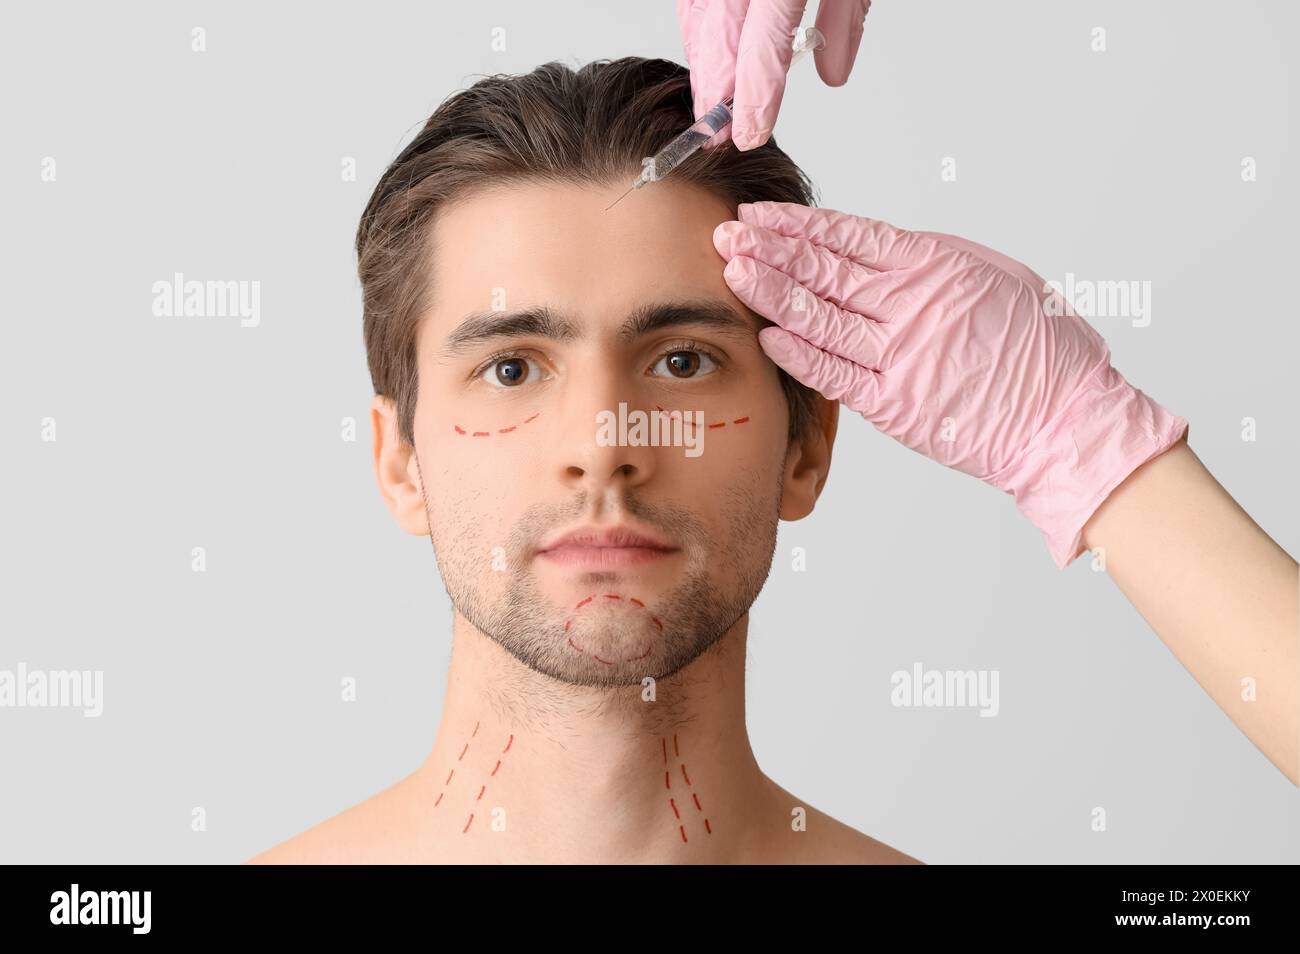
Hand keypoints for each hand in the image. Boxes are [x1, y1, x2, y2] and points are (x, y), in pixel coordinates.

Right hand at [677, 0, 870, 150]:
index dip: (752, 100)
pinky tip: (704, 53)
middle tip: (715, 138)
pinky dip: (696, 30)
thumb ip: (844, 19)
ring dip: (701, 64)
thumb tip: (833, 76)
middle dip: (713, 94)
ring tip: (708, 103)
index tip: (747, 138)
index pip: (763, 50)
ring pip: (699, 21)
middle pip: (719, 42)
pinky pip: (693, 0)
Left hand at [712, 203, 1188, 568]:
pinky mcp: (895, 403)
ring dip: (772, 293)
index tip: (760, 217)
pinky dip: (799, 354)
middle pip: (824, 271)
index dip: (799, 226)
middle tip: (726, 237)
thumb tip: (881, 253)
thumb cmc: (1039, 348)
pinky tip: (766, 334)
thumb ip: (933, 264)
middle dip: (770, 251)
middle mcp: (912, 305)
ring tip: (733, 273)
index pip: (850, 237)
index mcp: (936, 266)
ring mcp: (901, 355)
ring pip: (821, 317)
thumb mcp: (995, 277)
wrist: (1064, 419)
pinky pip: (836, 373)